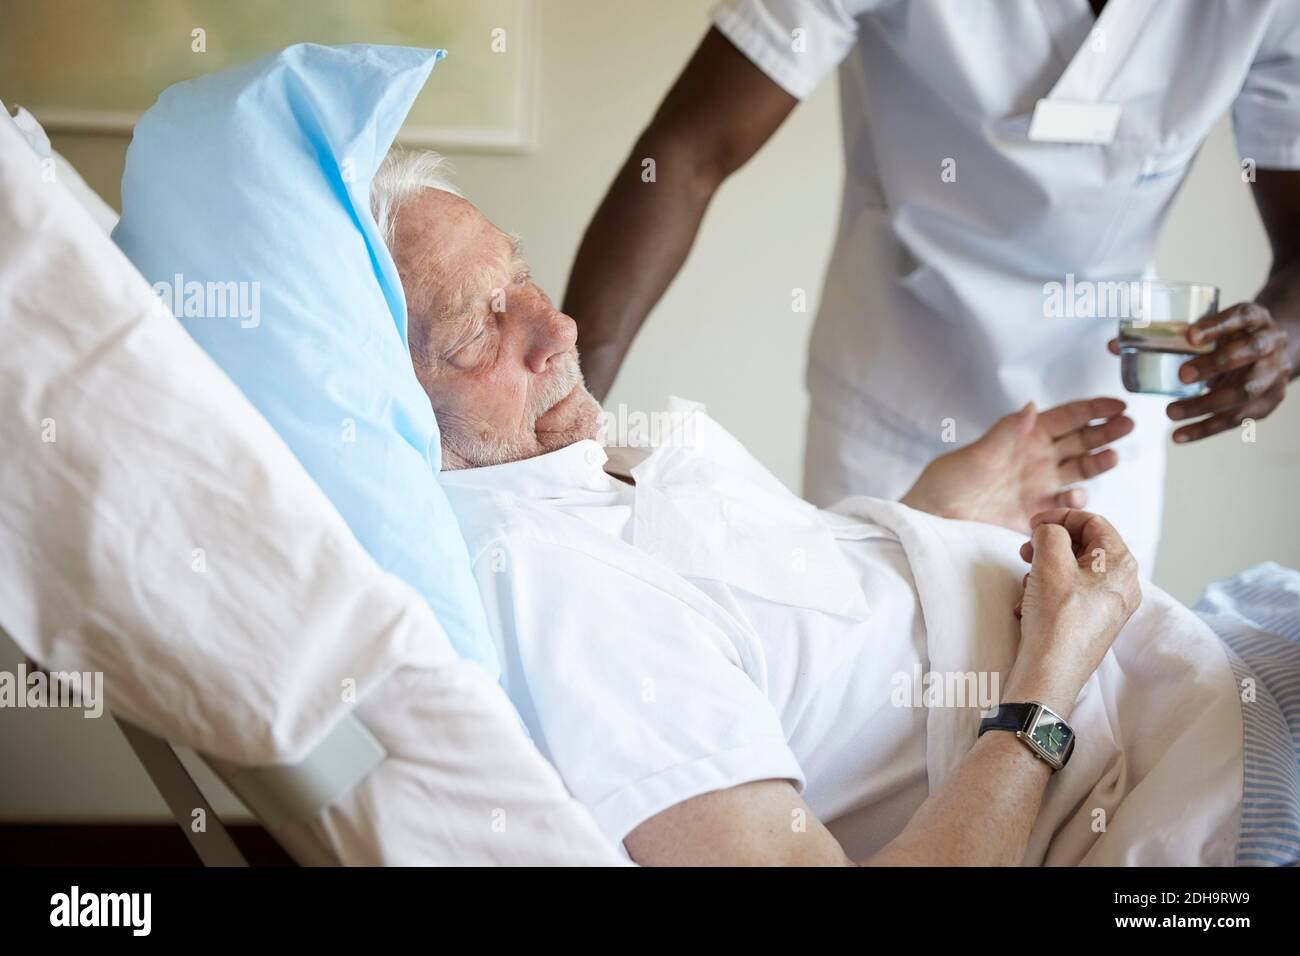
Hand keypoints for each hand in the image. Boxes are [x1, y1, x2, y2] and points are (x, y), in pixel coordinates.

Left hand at [901, 399, 1133, 532]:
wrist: (934, 518)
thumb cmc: (948, 481)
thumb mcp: (977, 454)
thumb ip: (1007, 433)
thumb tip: (1032, 406)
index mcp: (1024, 436)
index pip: (1066, 418)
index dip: (1092, 409)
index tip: (1118, 402)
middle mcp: (1037, 459)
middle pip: (1080, 440)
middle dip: (1105, 431)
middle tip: (1128, 425)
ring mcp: (1039, 486)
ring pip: (1080, 470)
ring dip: (1098, 462)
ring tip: (1113, 456)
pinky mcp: (1037, 514)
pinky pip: (1066, 506)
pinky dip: (1075, 501)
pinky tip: (1076, 497)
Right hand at [1005, 510, 1141, 717]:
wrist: (1051, 671)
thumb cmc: (1056, 618)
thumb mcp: (1049, 561)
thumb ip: (1050, 533)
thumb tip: (1050, 532)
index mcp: (1121, 564)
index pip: (1093, 522)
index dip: (1060, 517)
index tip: (1032, 525)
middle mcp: (1124, 584)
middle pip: (1085, 547)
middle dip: (1050, 545)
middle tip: (1025, 552)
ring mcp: (1111, 606)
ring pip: (1075, 571)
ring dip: (1046, 569)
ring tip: (1027, 582)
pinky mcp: (1095, 623)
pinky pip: (1073, 594)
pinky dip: (1049, 591)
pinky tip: (1028, 604)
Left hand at [1107, 302, 1290, 442]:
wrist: (1269, 351)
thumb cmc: (1228, 336)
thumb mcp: (1210, 326)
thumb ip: (1166, 334)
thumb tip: (1112, 346)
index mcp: (1253, 318)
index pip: (1240, 316)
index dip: (1217, 326)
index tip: (1190, 335)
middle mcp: (1270, 343)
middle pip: (1249, 352)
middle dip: (1215, 365)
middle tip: (1182, 376)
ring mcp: (1273, 374)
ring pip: (1244, 392)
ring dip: (1206, 404)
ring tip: (1171, 412)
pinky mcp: (1267, 403)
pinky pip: (1238, 419)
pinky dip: (1206, 428)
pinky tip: (1180, 435)